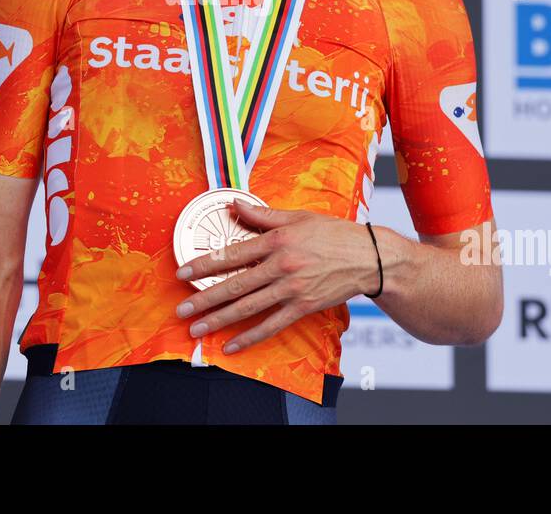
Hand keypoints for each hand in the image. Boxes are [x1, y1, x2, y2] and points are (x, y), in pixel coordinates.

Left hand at [173, 200, 380, 353]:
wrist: (368, 257)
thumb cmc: (334, 233)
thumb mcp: (298, 217)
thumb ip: (263, 215)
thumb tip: (234, 205)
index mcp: (277, 240)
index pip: (232, 254)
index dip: (204, 264)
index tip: (183, 273)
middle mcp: (281, 266)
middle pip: (235, 285)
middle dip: (205, 298)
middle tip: (182, 309)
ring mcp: (292, 289)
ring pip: (248, 308)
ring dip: (220, 320)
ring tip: (197, 328)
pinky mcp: (303, 307)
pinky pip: (271, 326)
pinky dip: (250, 338)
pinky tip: (231, 345)